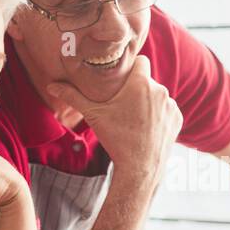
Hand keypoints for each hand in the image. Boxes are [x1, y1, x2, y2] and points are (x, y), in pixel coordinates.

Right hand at [45, 55, 181, 187]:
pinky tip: (147, 128)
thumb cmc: (116, 139)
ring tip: (135, 119)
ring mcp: (171, 105)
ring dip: (149, 102)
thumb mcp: (94, 115)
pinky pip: (167, 109)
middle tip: (124, 105)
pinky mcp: (178, 118)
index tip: (123, 78)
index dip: (131, 67)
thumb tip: (52, 85)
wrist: (139, 168)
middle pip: (147, 81)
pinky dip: (159, 115)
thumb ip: (73, 97)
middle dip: (137, 89)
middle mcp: (160, 90)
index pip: (140, 61)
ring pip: (158, 95)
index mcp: (141, 83)